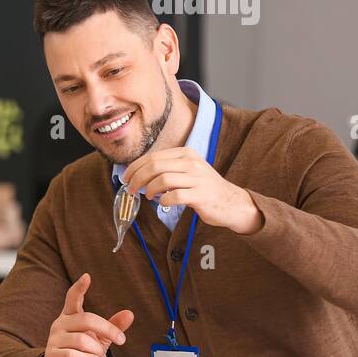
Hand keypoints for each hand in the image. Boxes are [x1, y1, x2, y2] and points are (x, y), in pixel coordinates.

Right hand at [38, 273, 132, 356]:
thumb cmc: (80, 355)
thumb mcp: (98, 340)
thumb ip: (112, 327)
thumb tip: (130, 313)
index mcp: (70, 317)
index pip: (72, 298)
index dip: (80, 288)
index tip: (87, 276)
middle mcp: (60, 324)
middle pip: (87, 319)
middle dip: (108, 329)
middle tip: (122, 340)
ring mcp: (54, 339)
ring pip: (82, 339)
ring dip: (97, 351)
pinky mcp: (52, 355)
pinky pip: (73, 354)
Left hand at [121, 147, 262, 234]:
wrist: (231, 201)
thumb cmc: (203, 187)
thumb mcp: (187, 170)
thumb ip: (166, 168)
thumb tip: (137, 173)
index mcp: (185, 153)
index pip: (152, 156)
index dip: (134, 167)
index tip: (126, 178)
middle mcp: (191, 162)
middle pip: (154, 166)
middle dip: (137, 178)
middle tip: (131, 189)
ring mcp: (198, 178)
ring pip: (162, 179)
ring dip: (149, 189)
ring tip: (148, 196)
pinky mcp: (201, 195)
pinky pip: (174, 196)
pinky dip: (163, 200)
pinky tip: (163, 203)